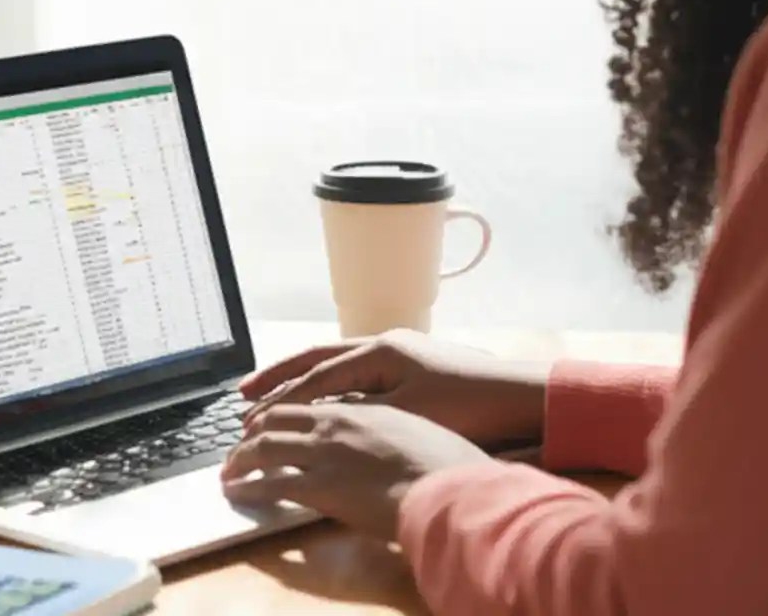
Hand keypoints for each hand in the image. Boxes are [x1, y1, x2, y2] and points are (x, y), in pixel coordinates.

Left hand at [222, 403, 491, 538]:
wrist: (448, 489)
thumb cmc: (446, 464)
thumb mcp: (418, 430)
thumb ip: (389, 427)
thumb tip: (381, 432)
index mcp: (361, 409)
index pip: (309, 400)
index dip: (285, 408)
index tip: (271, 416)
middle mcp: (335, 423)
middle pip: (279, 417)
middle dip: (254, 428)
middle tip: (240, 441)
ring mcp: (323, 453)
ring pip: (266, 447)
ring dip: (241, 457)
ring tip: (228, 469)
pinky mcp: (318, 486)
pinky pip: (270, 484)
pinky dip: (247, 486)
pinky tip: (236, 490)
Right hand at [240, 329, 548, 448]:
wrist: (524, 398)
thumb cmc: (470, 407)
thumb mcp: (409, 413)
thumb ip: (359, 414)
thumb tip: (315, 423)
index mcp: (381, 352)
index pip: (318, 377)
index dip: (283, 399)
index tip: (251, 419)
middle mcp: (385, 344)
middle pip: (317, 359)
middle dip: (278, 378)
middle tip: (243, 395)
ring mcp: (399, 353)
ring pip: (335, 363)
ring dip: (301, 379)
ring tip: (269, 395)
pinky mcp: (412, 367)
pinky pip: (355, 373)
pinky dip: (329, 386)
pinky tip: (317, 400)